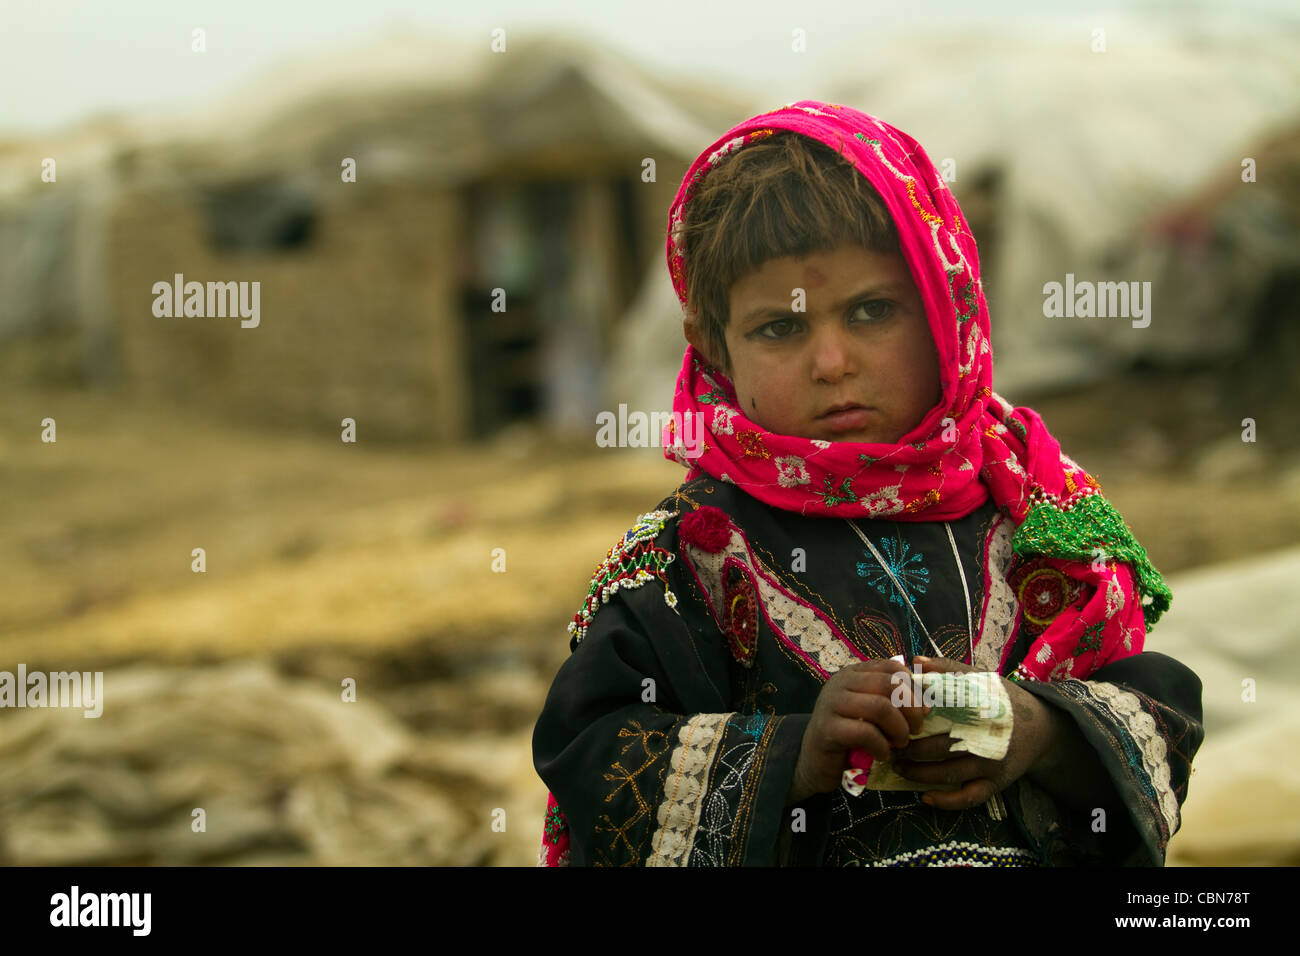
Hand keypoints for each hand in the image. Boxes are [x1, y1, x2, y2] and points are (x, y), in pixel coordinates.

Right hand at [787, 659, 929, 804]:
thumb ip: (893, 703)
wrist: (813, 762)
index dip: (914, 689)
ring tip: (900, 743)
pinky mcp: (827, 729)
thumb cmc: (849, 737)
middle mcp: (841, 682)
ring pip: (880, 706)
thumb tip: (928, 705)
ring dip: (898, 729)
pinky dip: (881, 746)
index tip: (922, 711)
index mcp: (854, 674)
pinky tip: (882, 756)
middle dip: (911, 710)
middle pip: (889, 684)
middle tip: (915, 731)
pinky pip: (865, 732)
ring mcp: (831, 703)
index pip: (892, 667)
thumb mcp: (872, 714)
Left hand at [891, 656, 1055, 811]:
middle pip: (938, 748)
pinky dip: (945, 801)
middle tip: (890, 745)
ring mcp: (991, 764)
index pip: (939, 713)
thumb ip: (949, 669)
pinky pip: (968, 798)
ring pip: (948, 774)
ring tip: (898, 766)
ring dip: (918, 773)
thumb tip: (916, 662)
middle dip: (910, 749)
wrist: (1042, 728)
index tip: (892, 717)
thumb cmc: (1003, 700)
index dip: (911, 717)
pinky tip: (924, 797)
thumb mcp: (981, 679)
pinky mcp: (996, 784)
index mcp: (978, 708)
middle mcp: (985, 737)